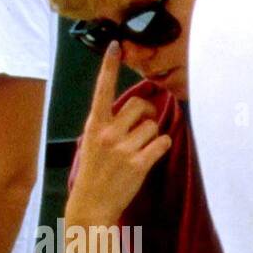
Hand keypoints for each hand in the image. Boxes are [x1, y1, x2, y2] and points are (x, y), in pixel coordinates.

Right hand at [69, 41, 171, 223]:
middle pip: (139, 105)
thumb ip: (107, 124)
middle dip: (147, 112)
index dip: (109, 67)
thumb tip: (134, 108)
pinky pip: (161, 142)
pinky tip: (150, 155)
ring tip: (141, 148)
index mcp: (94, 125)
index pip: (102, 90)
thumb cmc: (93, 173)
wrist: (91, 205)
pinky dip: (161, 147)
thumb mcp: (91, 143)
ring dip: (152, 134)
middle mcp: (108, 134)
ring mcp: (123, 149)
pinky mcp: (139, 164)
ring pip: (153, 125)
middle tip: (144, 123)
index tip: (115, 47)